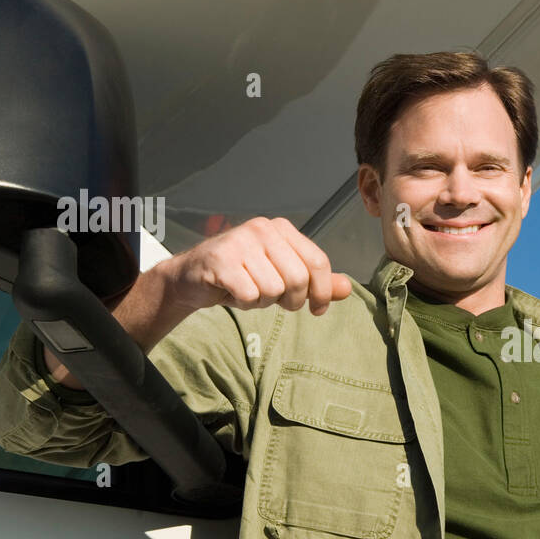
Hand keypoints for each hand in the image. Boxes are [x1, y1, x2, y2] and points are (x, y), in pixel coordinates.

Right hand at [166, 217, 351, 315]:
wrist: (193, 277)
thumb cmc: (243, 276)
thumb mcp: (284, 278)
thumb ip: (316, 282)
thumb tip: (347, 289)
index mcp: (282, 229)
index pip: (319, 263)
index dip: (322, 292)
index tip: (317, 310)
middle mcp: (263, 229)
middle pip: (298, 279)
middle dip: (289, 300)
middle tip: (272, 298)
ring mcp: (240, 242)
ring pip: (274, 290)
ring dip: (263, 301)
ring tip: (248, 290)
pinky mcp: (221, 260)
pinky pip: (250, 295)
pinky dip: (244, 302)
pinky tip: (233, 291)